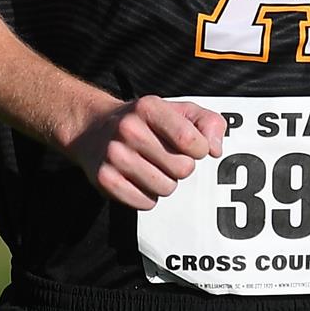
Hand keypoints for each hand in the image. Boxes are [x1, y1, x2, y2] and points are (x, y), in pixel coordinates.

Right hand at [64, 95, 225, 210]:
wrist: (94, 129)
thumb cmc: (145, 122)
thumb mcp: (178, 110)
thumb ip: (208, 122)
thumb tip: (215, 150)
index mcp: (149, 107)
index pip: (190, 140)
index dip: (200, 149)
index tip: (193, 147)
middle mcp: (129, 129)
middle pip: (182, 168)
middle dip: (182, 167)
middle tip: (167, 157)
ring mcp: (114, 155)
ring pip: (165, 188)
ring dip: (166, 183)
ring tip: (153, 168)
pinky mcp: (105, 179)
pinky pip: (145, 203)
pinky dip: (148, 197)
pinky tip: (139, 180)